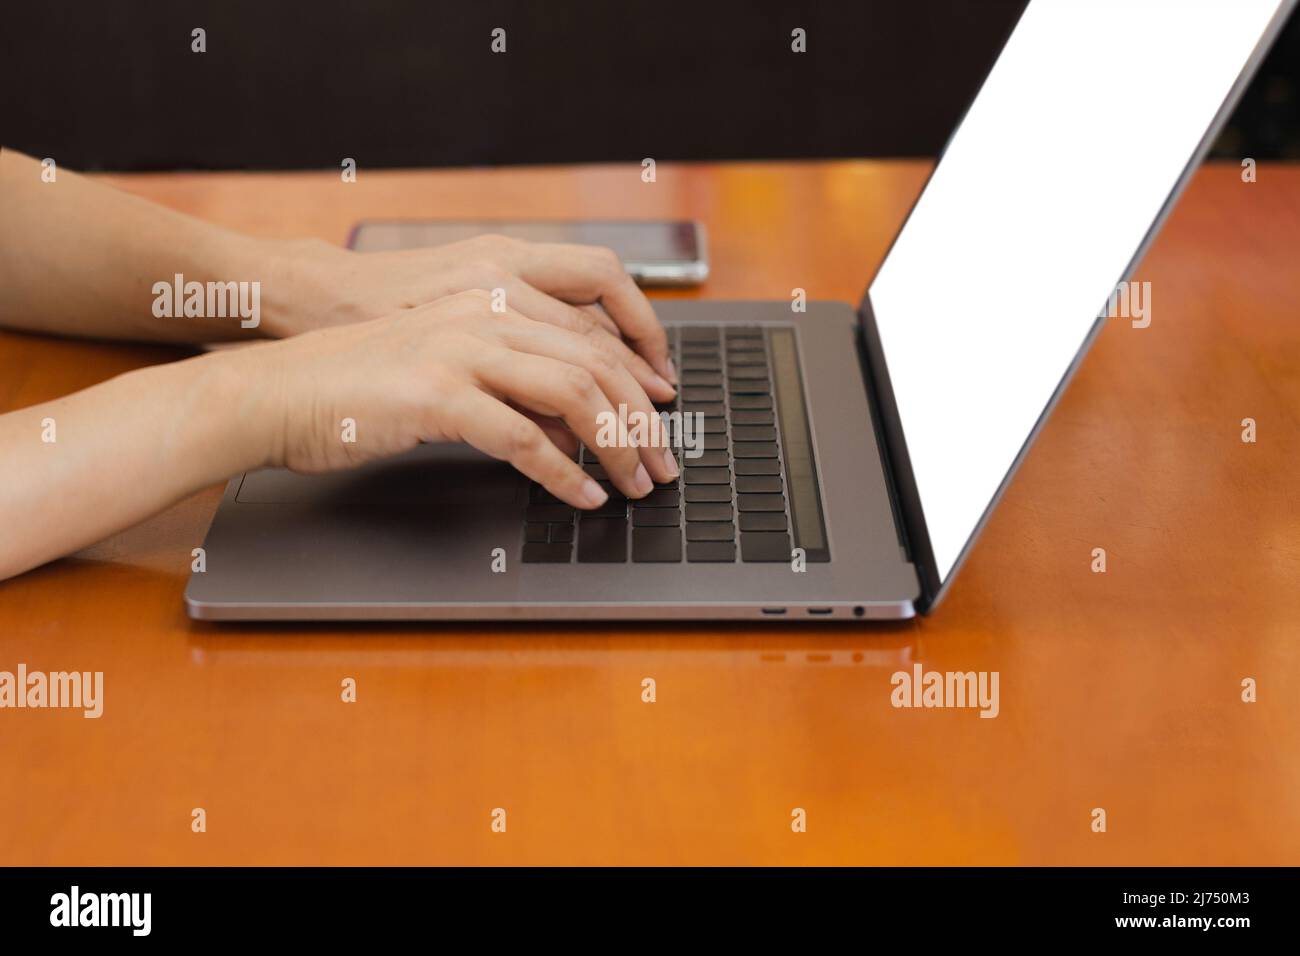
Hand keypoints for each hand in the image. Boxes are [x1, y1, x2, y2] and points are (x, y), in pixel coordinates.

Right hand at [245, 290, 680, 507]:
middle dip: (641, 420)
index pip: (591, 333)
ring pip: (571, 392)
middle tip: (663, 464)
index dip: (638, 378)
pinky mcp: (436, 393)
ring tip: (634, 484)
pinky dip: (564, 474)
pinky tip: (582, 497)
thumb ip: (515, 385)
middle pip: (594, 362)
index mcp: (491, 298)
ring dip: (615, 446)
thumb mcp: (451, 370)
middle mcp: (483, 312)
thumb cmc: (359, 386)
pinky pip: (523, 437)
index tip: (663, 419)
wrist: (277, 392)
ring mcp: (460, 348)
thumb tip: (579, 425)